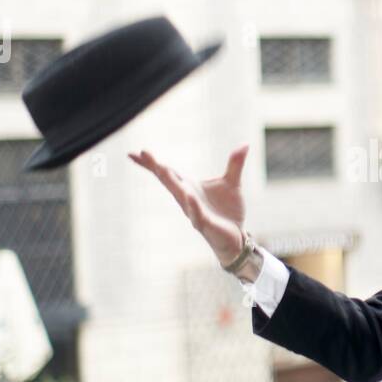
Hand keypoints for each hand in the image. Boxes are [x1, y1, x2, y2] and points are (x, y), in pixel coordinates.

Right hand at [128, 144, 248, 267]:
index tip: (137, 152)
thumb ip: (235, 164)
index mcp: (190, 186)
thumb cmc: (228, 210)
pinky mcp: (206, 224)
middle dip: (156, 167)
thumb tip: (245, 144)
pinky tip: (189, 195)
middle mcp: (187, 198)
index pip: (168, 172)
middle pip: (169, 180)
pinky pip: (198, 214)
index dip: (152, 163)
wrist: (236, 236)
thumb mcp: (233, 183)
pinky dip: (193, 205)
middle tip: (143, 153)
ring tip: (162, 168)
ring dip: (171, 182)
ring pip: (180, 196)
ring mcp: (194, 211)